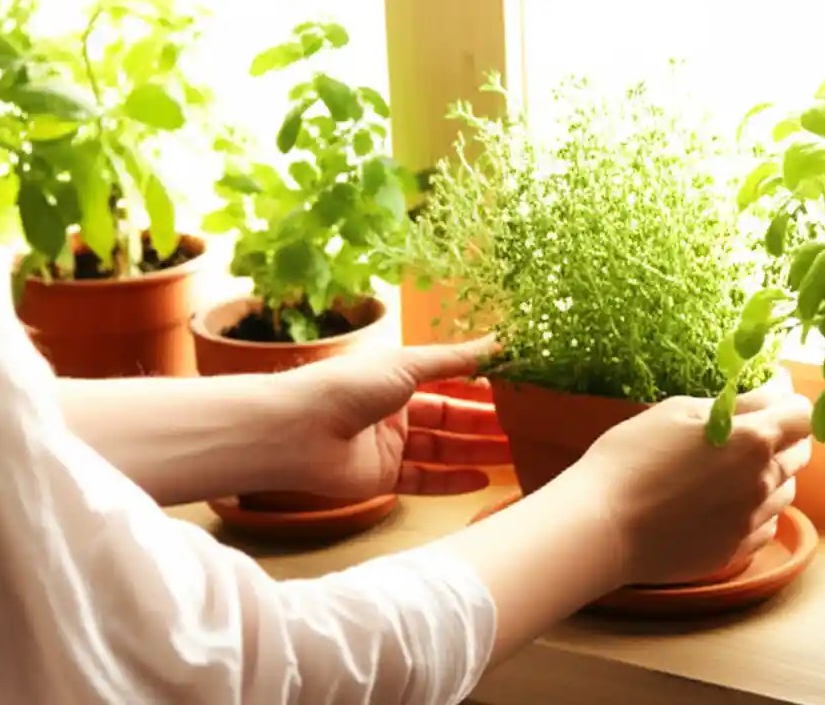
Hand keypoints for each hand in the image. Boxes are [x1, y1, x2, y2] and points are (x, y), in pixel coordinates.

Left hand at [272, 337, 509, 498]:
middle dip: (486, 424)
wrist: (297, 430)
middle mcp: (395, 412)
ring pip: (443, 451)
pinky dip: (452, 481)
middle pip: (450, 420)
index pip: (450, 383)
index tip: (518, 392)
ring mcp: (389, 447)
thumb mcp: (408, 364)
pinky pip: (425, 481)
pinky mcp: (383, 479)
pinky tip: (482, 481)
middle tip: (527, 429)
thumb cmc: (349, 386)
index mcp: (397, 378)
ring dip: (477, 453)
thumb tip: (500, 342)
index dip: (482, 388)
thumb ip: (455, 359)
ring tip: (515, 456)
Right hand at [554, 372, 811, 585]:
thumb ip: (737, 402)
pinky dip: (757, 509)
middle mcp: (764, 481)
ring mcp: (752, 520)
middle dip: (783, 433)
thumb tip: (773, 391)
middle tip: (748, 426)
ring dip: (771, 473)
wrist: (603, 526)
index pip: (802, 412)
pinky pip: (767, 524)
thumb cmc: (632, 458)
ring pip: (786, 490)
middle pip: (800, 451)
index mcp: (754, 440)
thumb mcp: (680, 412)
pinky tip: (725, 501)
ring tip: (732, 467)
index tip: (767, 390)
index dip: (787, 397)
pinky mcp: (736, 549)